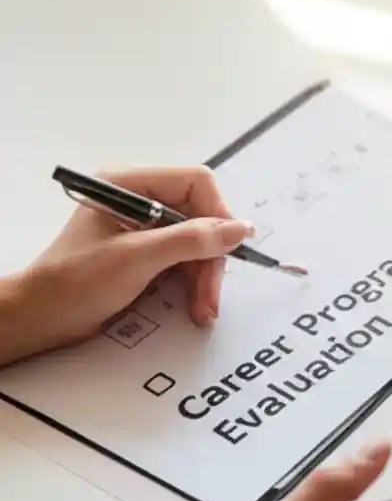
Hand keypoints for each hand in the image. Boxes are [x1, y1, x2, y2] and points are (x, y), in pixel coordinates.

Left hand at [0, 167, 252, 364]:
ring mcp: (144, 227)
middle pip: (200, 217)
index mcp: (129, 185)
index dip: (218, 214)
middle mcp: (140, 200)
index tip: (230, 248)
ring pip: (197, 242)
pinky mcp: (147, 252)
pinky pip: (185, 259)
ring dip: (205, 277)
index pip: (195, 183)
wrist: (42, 317)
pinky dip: (194, 283)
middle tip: (211, 294)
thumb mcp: (137, 258)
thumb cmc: (75, 282)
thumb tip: (239, 229)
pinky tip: (195, 305)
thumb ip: (190, 240)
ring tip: (203, 308)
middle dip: (210, 257)